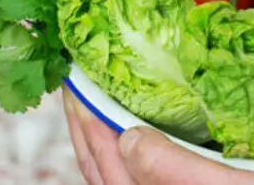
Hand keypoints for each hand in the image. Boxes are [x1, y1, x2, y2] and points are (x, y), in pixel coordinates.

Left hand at [62, 87, 253, 184]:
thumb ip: (176, 171)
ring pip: (119, 178)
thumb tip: (128, 138)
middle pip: (102, 170)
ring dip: (103, 140)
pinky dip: (129, 155)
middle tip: (76, 84)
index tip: (77, 79)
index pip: (107, 159)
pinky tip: (139, 134)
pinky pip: (141, 180)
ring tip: (97, 104)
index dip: (87, 117)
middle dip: (85, 126)